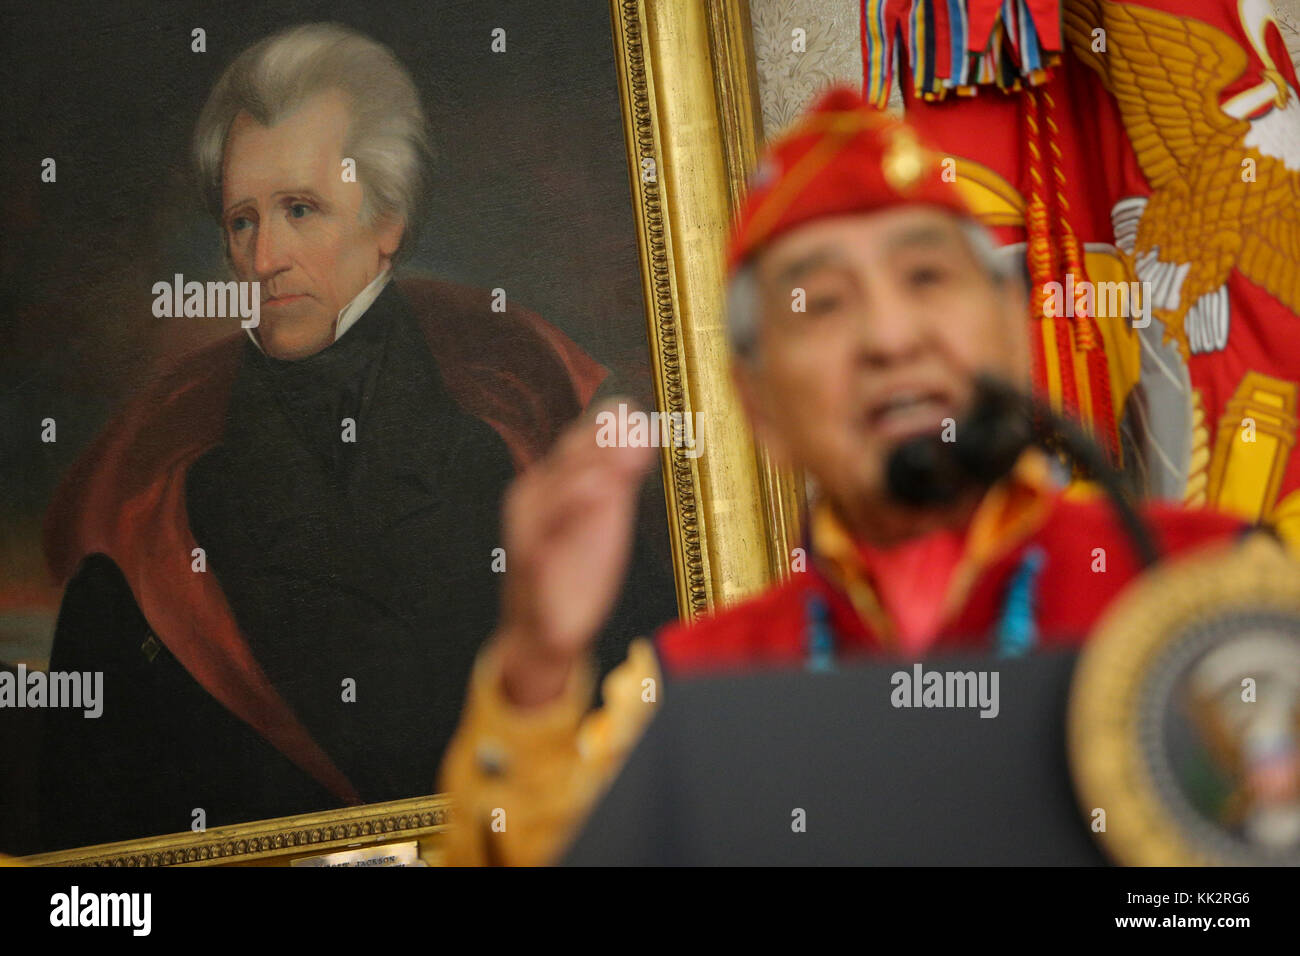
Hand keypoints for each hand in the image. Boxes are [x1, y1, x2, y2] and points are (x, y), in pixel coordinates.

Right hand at [494, 401, 655, 706]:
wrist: (547, 628)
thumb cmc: (574, 564)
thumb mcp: (603, 513)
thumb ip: (619, 471)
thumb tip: (640, 422)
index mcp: (549, 481)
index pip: (577, 440)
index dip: (606, 425)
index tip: (637, 412)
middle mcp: (532, 497)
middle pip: (567, 459)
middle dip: (602, 441)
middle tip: (637, 427)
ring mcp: (529, 530)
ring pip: (556, 489)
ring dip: (592, 467)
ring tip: (626, 455)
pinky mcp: (531, 563)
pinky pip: (547, 534)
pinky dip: (572, 510)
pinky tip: (603, 492)